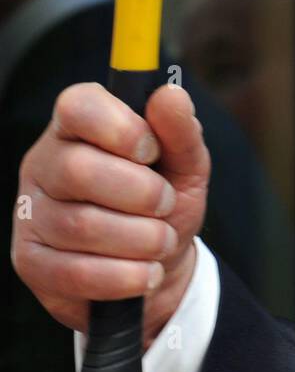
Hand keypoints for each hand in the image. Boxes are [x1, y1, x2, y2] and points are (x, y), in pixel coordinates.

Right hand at [11, 82, 209, 348]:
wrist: (157, 267)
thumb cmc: (165, 201)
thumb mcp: (186, 163)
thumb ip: (181, 130)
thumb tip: (170, 94)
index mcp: (77, 125)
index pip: (78, 106)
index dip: (120, 128)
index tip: (152, 151)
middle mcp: (44, 162)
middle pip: (77, 170)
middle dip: (140, 193)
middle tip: (166, 204)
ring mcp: (30, 212)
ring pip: (79, 225)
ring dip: (139, 239)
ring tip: (162, 241)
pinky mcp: (30, 261)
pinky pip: (73, 272)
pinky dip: (123, 276)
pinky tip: (147, 273)